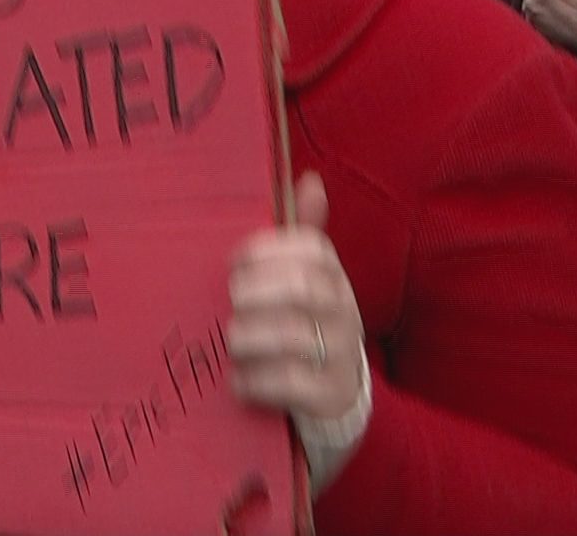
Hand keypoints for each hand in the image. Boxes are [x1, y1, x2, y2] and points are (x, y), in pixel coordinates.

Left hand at [228, 174, 366, 423]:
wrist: (338, 397)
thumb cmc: (308, 325)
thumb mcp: (308, 280)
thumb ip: (303, 234)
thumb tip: (310, 180)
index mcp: (333, 276)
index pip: (311, 248)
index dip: (267, 250)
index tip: (236, 262)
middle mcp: (344, 312)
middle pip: (302, 288)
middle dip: (256, 291)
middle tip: (232, 301)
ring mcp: (340, 355)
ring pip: (292, 336)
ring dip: (248, 338)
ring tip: (233, 342)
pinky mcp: (329, 395)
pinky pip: (289, 382)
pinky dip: (255, 380)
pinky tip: (239, 380)